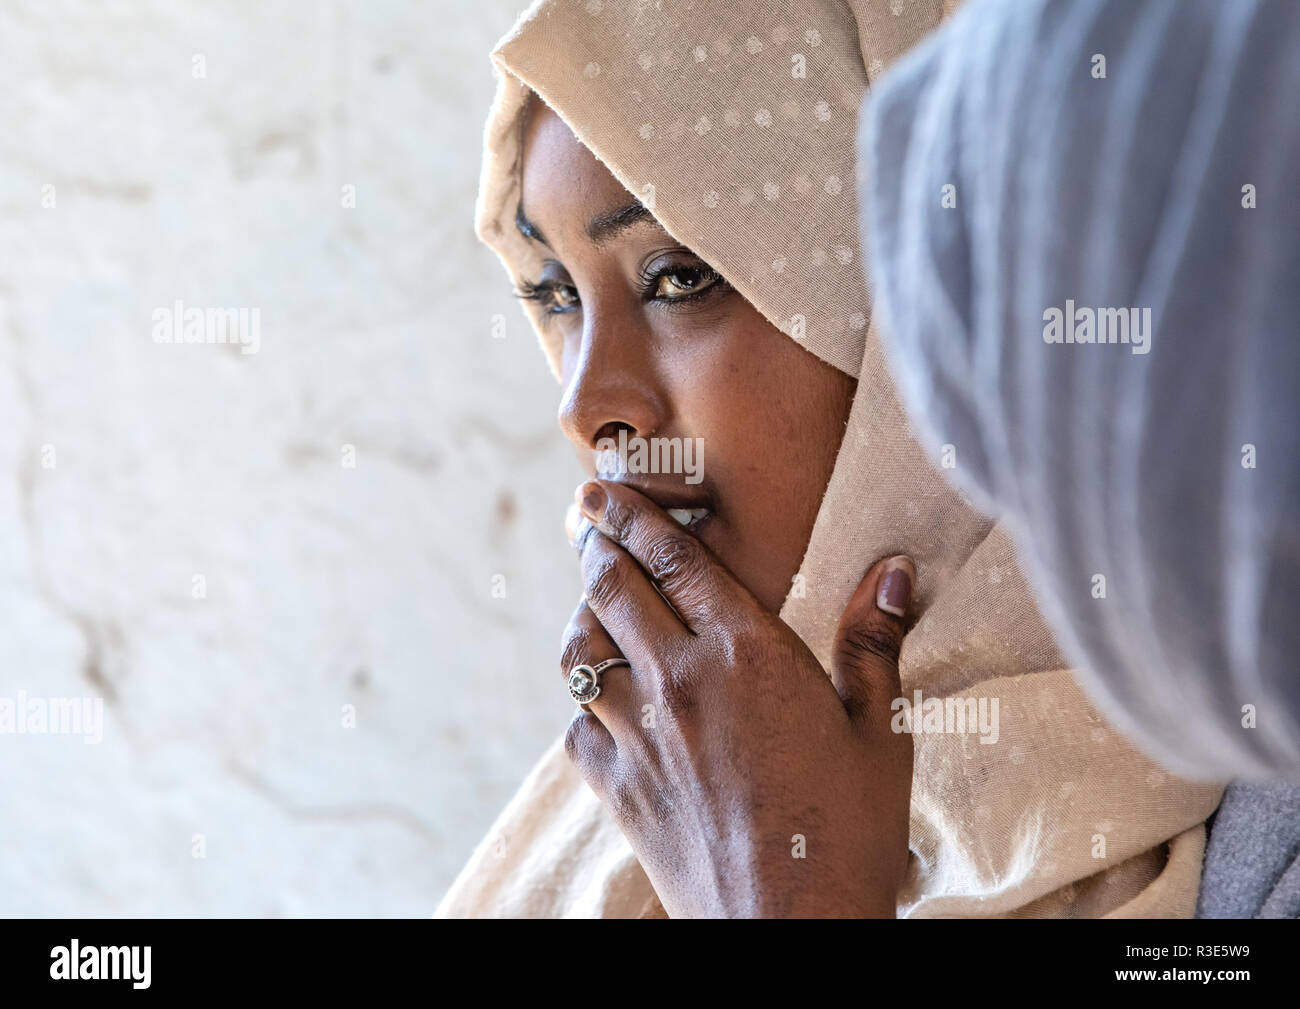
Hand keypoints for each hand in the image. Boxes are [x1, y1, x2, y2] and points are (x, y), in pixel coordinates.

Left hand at [560, 479, 914, 917]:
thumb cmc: (849, 830)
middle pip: (611, 588)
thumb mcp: (878, 731)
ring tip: (592, 597)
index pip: (673, 558)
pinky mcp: (617, 788)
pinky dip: (583, 701)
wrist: (795, 926)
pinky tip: (602, 699)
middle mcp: (679, 682)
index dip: (633, 515)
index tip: (606, 489)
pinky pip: (578, 725)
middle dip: (596, 545)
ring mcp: (639, 736)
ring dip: (583, 614)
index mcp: (746, 653)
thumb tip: (894, 574)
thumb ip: (873, 644)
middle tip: (589, 522)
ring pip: (581, 650)